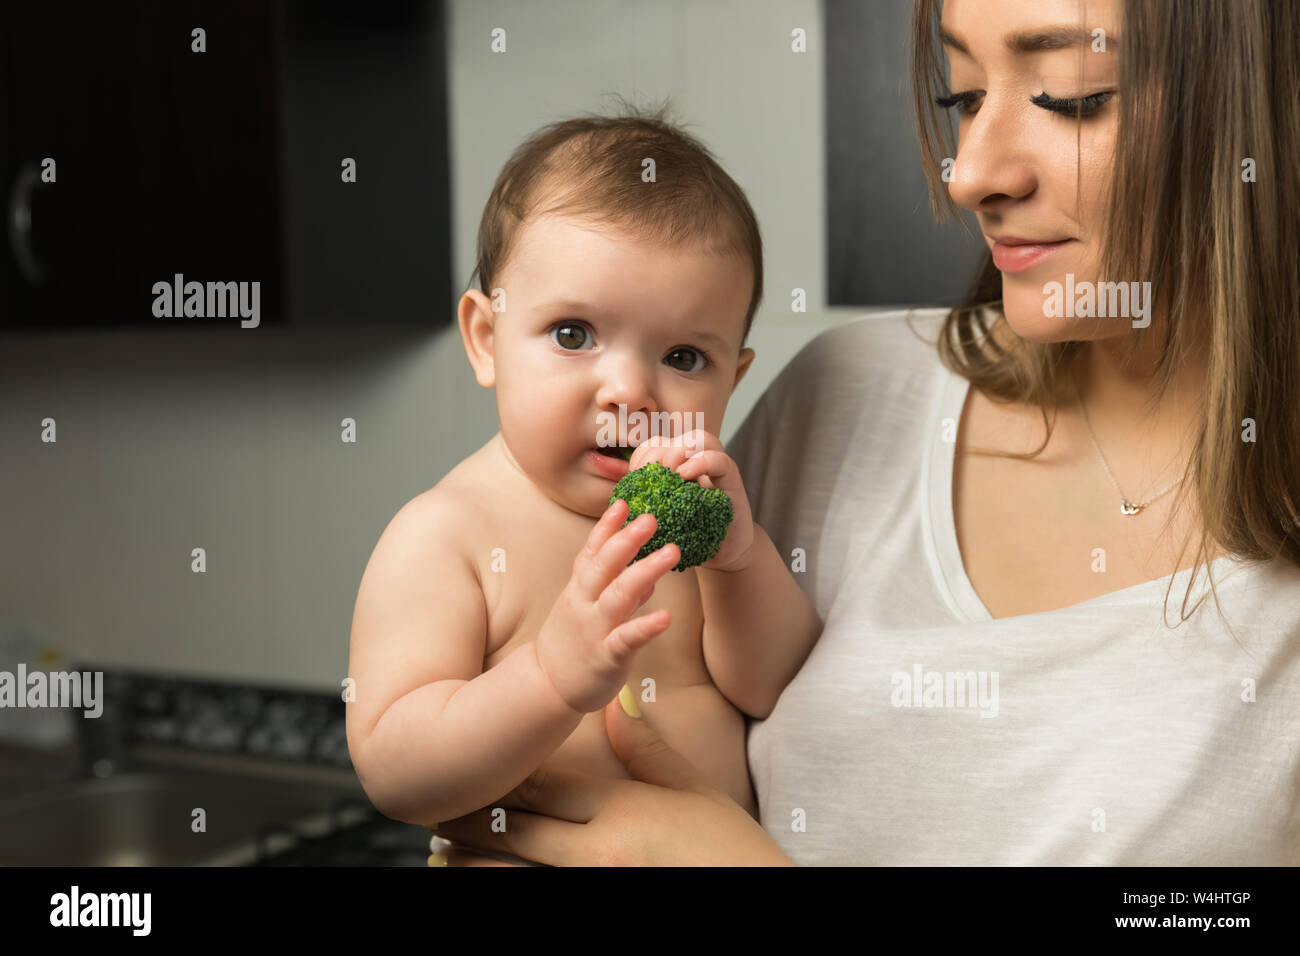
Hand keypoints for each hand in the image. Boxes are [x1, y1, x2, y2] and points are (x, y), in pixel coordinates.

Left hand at [432, 695, 792, 865]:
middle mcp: (598, 850)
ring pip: (515, 869)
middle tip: (431, 806)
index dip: (500, 772)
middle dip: (471, 816)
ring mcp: (593, 885)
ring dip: (476, 857)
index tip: (471, 761)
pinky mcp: (595, 906)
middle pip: (516, 826)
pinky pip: (536, 893)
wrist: (760, 900)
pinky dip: (505, 884)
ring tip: (441, 848)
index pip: (542, 784)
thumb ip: (646, 750)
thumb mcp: (694, 793)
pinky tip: (479, 879)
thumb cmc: (733, 851)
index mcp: (621, 809)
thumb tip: (615, 703)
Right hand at [534, 498, 680, 714]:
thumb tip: (649, 572)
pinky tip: (666, 616)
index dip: (607, 527)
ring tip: (672, 552)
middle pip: (604, 565)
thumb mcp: (587, 607)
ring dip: (645, 571)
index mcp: (580, 589)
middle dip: (627, 539)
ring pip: (618, 595)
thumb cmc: (573, 642)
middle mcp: (584, 603)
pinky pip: (626, 639)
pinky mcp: (606, 656)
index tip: (624, 502)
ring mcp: (594, 629)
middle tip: (651, 517)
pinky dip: (646, 626)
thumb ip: (616, 587)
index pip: (592, 551)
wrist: (547, 685)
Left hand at [628, 429, 755, 571]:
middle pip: (675, 439)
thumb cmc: (687, 537)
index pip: (655, 444)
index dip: (641, 455)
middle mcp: (698, 461)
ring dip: (678, 453)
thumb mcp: (660, 516)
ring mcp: (717, 469)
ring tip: (670, 475)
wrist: (721, 556)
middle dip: (657, 455)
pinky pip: (719, 460)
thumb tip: (617, 497)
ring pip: (699, 438)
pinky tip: (686, 475)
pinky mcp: (732, 482)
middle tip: (651, 478)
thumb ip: (644, 501)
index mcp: (678, 466)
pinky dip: (701, 462)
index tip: (633, 477)